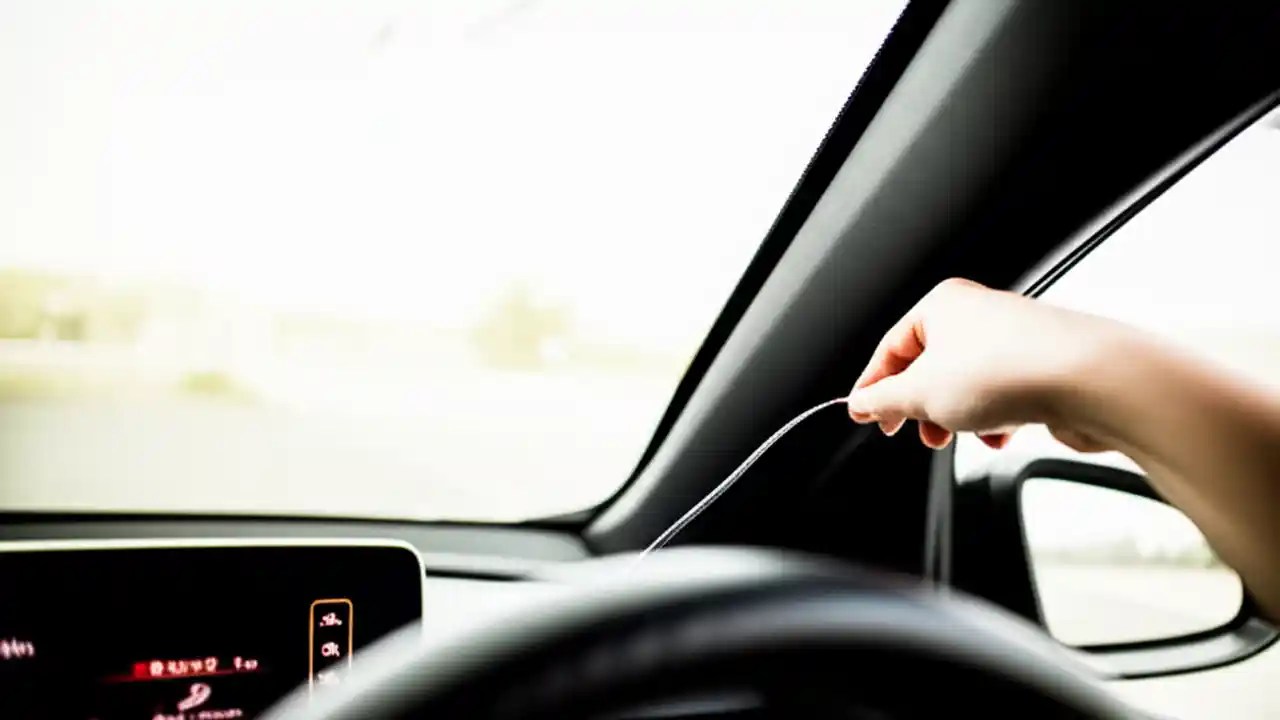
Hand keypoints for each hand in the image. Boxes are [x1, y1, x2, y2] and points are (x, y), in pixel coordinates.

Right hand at [847, 278, 1115, 450]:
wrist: (1088, 380)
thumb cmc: (1007, 370)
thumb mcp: (920, 394)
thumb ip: (883, 401)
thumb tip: (864, 403)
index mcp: (942, 305)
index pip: (892, 348)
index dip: (874, 386)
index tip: (864, 415)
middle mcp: (978, 315)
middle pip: (930, 368)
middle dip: (922, 406)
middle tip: (914, 431)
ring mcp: (1013, 341)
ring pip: (968, 386)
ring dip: (960, 416)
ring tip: (964, 433)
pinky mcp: (1042, 369)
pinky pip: (1003, 397)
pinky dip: (996, 419)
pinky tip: (1002, 432)